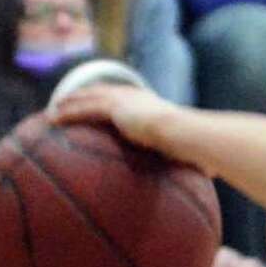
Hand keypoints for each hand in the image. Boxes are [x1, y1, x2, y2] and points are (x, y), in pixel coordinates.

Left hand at [52, 83, 199, 167]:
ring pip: (86, 98)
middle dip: (80, 96)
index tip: (93, 104)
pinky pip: (83, 109)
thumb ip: (194, 159)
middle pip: (99, 92)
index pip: (120, 97)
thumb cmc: (191, 144)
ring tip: (51, 111)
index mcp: (147, 103)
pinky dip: (67, 113)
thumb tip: (214, 173)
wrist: (183, 133)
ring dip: (68, 103)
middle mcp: (132, 96)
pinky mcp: (113, 107)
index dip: (104, 99)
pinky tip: (52, 118)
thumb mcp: (190, 150)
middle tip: (63, 103)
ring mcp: (122, 99)